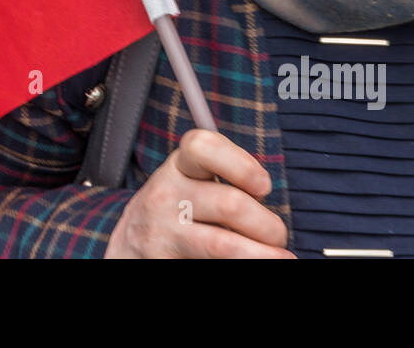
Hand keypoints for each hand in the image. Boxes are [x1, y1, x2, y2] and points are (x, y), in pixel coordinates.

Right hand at [104, 128, 293, 257]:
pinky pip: (211, 264)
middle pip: (230, 204)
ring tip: (281, 258)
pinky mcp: (161, 260)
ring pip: (223, 244)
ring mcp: (162, 231)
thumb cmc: (177, 209)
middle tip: (278, 236)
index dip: (241, 165)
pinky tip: (248, 264)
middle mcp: (166, 195)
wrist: (131, 245)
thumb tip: (268, 196)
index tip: (264, 187)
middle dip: (268, 225)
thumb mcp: (191, 182)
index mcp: (179, 166)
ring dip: (262, 254)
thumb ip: (224, 179)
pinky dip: (240, 263)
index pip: (203, 147)